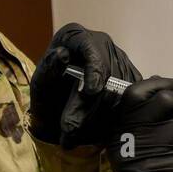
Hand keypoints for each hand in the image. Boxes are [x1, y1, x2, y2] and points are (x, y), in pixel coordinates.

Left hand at [29, 23, 142, 147]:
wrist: (59, 117)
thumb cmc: (47, 97)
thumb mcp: (40, 85)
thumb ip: (49, 70)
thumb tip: (62, 54)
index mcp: (75, 36)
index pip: (91, 47)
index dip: (94, 69)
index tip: (90, 92)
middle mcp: (101, 44)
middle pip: (108, 72)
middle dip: (90, 104)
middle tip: (70, 130)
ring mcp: (120, 61)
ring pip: (121, 89)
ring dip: (99, 116)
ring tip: (76, 135)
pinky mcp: (132, 80)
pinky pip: (131, 99)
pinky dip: (113, 118)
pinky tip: (93, 130)